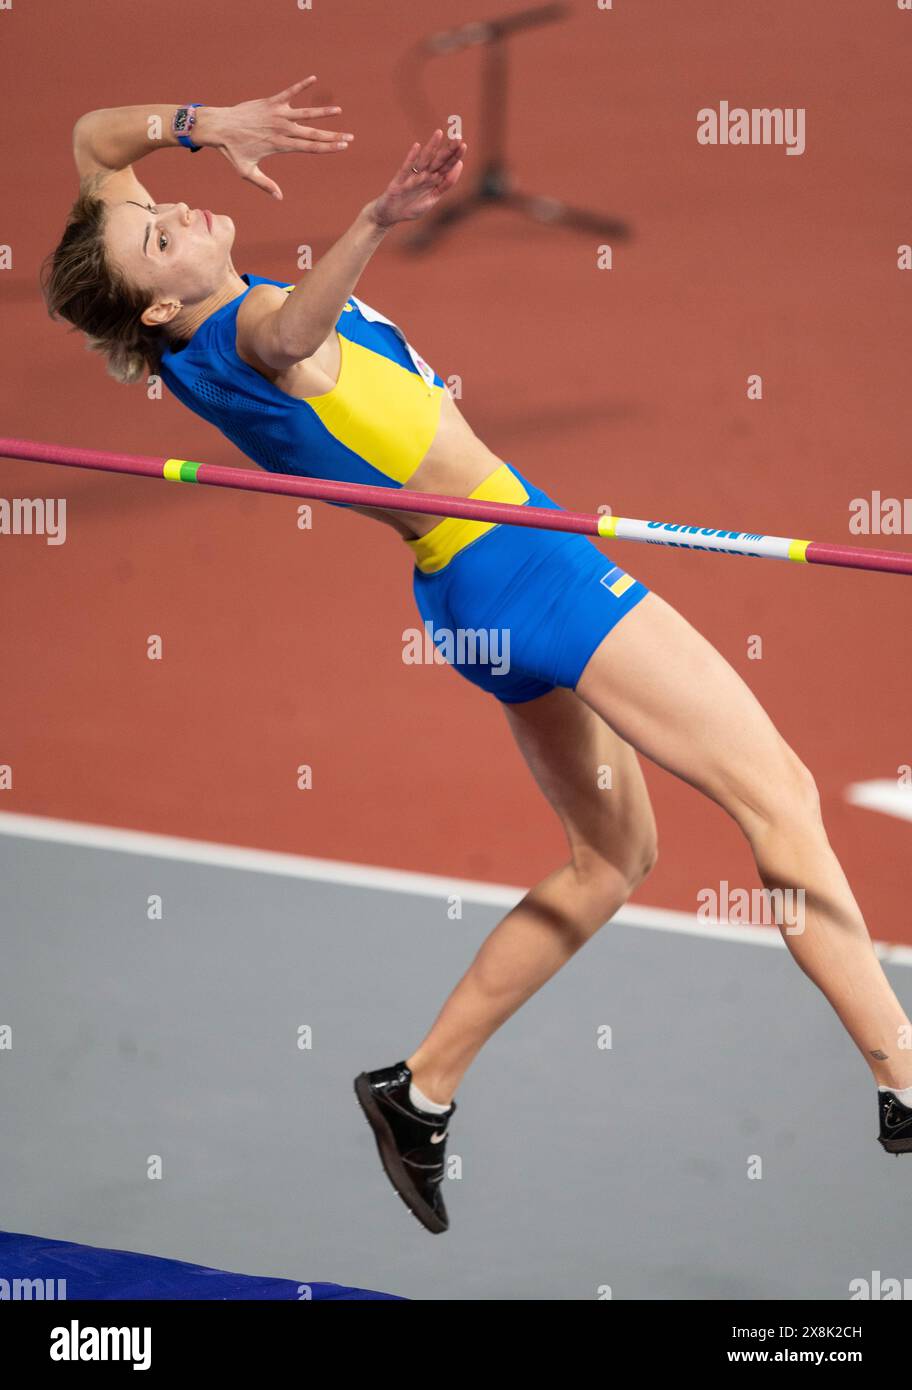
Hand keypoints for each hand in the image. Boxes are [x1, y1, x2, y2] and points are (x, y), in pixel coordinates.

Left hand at [198, 77, 352, 198]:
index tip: (342, 147)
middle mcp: (282, 129)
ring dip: (323, 112)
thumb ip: (265, 184)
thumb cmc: (232, 151)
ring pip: (305, 113)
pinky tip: (314, 78)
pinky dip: (301, 85)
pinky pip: (289, 92)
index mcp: (280, 146)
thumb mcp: (247, 172)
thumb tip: (279, 198)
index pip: (310, 148)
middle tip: (350, 137)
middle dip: (333, 135)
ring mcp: (277, 114)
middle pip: (313, 133)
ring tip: (339, 110)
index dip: (328, 147)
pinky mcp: (271, 102)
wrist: (219, 127)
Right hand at [369, 131, 465, 228]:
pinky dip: (411, 158)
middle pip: (438, 161)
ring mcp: (412, 176)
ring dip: (432, 147)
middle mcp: (424, 176)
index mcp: (433, 181)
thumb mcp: (432, 199)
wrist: (390, 215)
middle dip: (448, 150)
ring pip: (424, 160)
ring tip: (439, 133)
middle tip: (457, 137)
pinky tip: (417, 147)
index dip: (455, 156)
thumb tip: (459, 165)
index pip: (447, 166)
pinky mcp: (399, 180)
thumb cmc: (411, 208)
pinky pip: (406, 168)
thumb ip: (445, 184)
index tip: (463, 145)